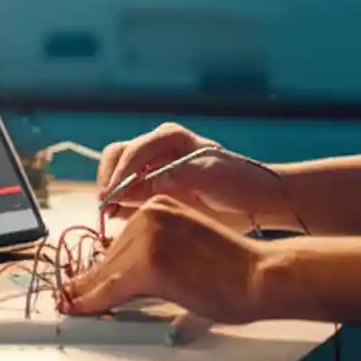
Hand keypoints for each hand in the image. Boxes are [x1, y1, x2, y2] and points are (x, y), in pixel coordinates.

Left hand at [59, 195, 265, 323]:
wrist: (260, 274)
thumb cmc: (235, 267)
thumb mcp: (185, 245)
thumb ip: (154, 254)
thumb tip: (123, 280)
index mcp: (158, 205)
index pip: (117, 241)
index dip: (96, 267)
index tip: (78, 282)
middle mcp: (149, 214)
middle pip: (108, 257)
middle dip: (89, 282)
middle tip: (69, 299)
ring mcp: (148, 236)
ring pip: (105, 274)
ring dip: (88, 294)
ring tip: (70, 305)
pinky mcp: (148, 264)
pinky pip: (109, 289)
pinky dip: (91, 301)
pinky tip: (79, 308)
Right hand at [95, 123, 278, 230]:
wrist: (255, 201)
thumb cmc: (236, 181)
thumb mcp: (206, 176)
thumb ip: (169, 179)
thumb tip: (130, 189)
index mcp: (169, 138)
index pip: (133, 151)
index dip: (119, 173)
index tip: (112, 196)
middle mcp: (156, 150)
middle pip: (117, 157)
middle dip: (108, 180)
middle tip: (105, 207)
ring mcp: (152, 171)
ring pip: (117, 177)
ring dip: (111, 196)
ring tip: (109, 218)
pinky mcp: (153, 192)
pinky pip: (127, 197)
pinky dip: (120, 208)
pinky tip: (120, 223)